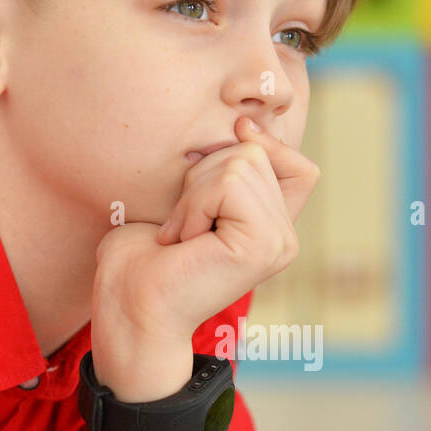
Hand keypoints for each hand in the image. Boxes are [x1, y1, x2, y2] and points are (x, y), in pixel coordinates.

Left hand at [92, 115, 319, 348]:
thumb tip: (246, 121)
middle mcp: (284, 237)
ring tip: (181, 235)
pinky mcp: (264, 245)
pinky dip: (194, 203)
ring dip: (194, 192)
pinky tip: (184, 241)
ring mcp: (279, 242)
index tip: (229, 145)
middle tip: (180, 225)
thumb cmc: (144, 259)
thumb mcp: (188, 198)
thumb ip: (223, 167)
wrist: (130, 309)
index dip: (269, 144)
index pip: (300, 166)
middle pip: (257, 151)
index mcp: (272, 229)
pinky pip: (229, 183)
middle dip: (202, 175)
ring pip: (243, 161)